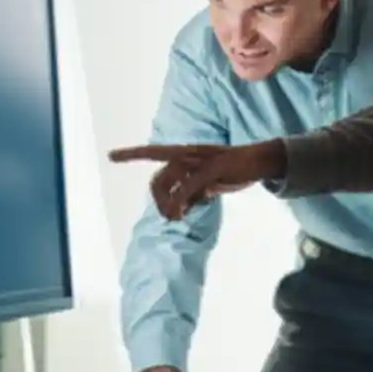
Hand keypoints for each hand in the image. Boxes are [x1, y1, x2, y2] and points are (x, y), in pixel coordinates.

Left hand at [108, 140, 286, 219]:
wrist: (261, 159)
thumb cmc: (236, 169)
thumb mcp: (211, 181)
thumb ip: (196, 189)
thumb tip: (185, 205)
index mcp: (187, 154)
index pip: (154, 153)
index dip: (132, 153)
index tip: (111, 156)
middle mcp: (188, 154)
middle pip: (158, 176)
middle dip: (156, 198)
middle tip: (169, 216)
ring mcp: (200, 160)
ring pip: (169, 182)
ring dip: (167, 205)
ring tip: (177, 218)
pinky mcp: (212, 169)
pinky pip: (188, 187)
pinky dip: (180, 201)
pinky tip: (183, 213)